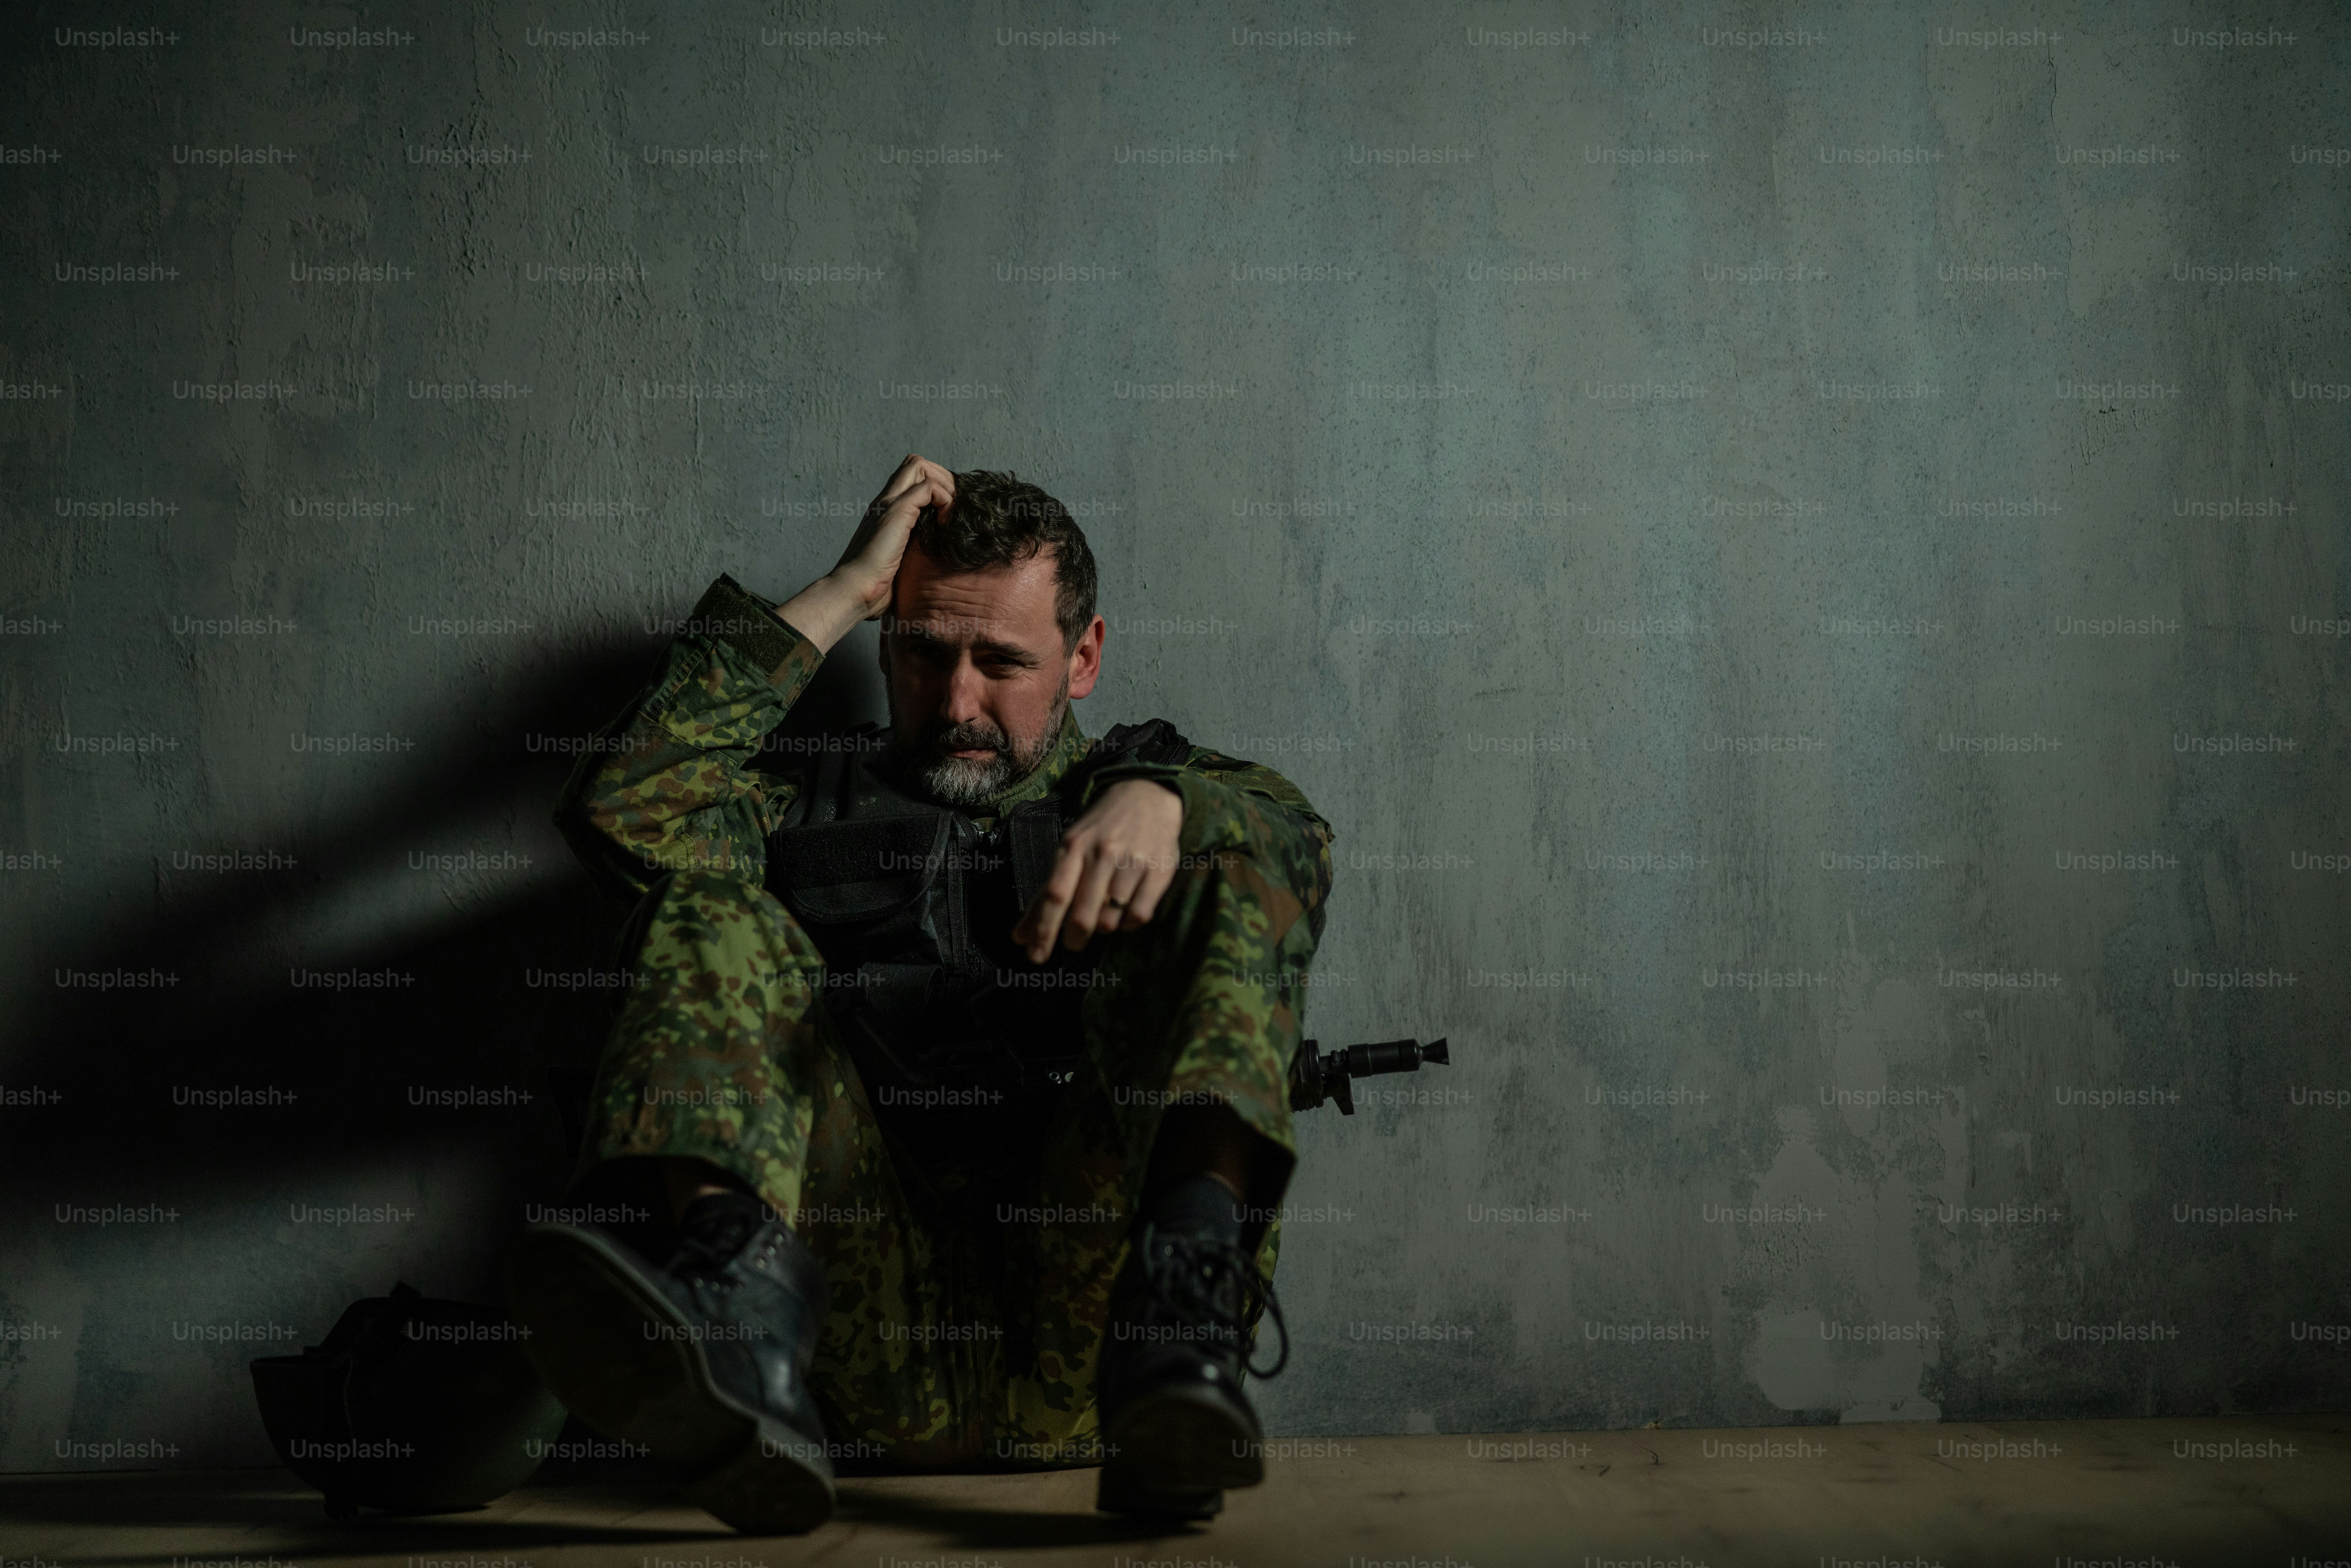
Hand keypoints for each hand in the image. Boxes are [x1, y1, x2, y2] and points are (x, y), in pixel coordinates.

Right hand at [776, 454, 953, 651]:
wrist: (854, 592)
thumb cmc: (876, 587)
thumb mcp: (901, 563)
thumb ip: (913, 552)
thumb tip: (934, 561)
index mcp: (886, 513)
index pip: (910, 479)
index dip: (934, 486)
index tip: (946, 514)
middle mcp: (885, 502)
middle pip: (915, 464)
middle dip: (942, 479)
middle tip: (952, 508)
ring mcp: (889, 504)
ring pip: (920, 466)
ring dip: (944, 485)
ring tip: (950, 514)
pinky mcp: (896, 511)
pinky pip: (928, 487)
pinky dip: (944, 500)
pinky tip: (945, 524)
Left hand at [1013, 779, 1184, 961]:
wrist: (1147, 795)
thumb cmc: (1101, 828)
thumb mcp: (1069, 848)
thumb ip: (1045, 892)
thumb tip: (1019, 937)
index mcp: (1074, 847)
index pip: (1054, 895)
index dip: (1044, 930)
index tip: (1035, 957)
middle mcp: (1103, 853)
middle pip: (1083, 913)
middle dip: (1075, 938)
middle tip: (1073, 943)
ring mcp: (1132, 862)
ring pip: (1111, 919)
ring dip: (1103, 927)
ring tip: (1104, 913)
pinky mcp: (1159, 871)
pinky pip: (1139, 915)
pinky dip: (1129, 923)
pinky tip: (1126, 910)